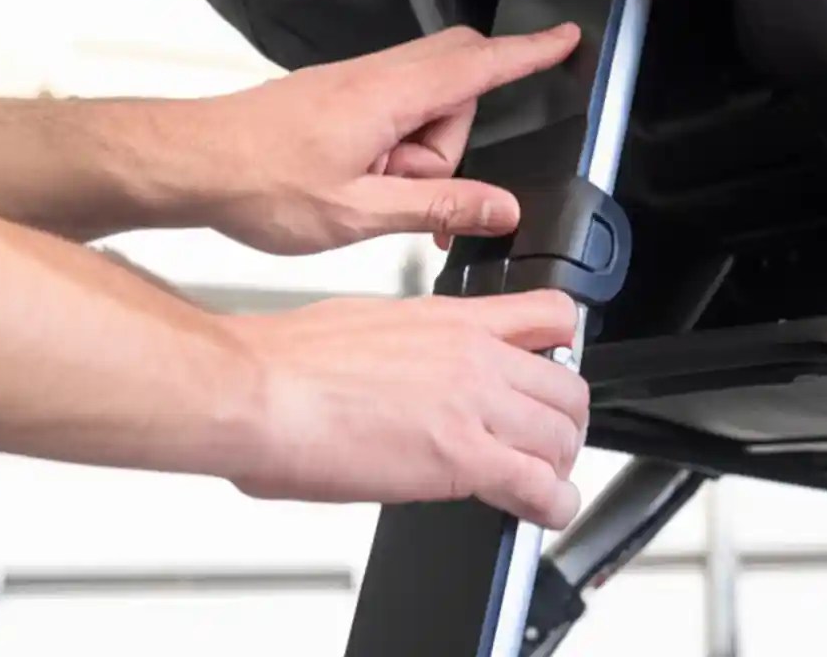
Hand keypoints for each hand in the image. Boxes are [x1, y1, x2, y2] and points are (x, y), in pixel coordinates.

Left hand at [184, 22, 581, 254]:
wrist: (187, 163)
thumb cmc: (257, 183)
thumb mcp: (358, 212)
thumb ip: (437, 209)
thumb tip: (499, 208)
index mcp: (387, 97)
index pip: (478, 65)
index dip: (528, 54)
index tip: (565, 40)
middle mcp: (373, 79)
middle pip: (454, 83)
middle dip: (454, 139)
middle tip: (422, 189)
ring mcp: (352, 86)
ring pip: (422, 104)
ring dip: (416, 155)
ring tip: (370, 196)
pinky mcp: (335, 100)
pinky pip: (390, 114)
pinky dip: (392, 153)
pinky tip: (361, 188)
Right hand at [222, 289, 589, 528]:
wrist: (258, 389)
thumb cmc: (288, 361)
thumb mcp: (369, 325)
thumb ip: (413, 346)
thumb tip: (413, 372)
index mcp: (451, 321)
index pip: (549, 316)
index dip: (563, 349)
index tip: (553, 370)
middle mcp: (473, 356)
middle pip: (568, 385)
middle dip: (564, 421)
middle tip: (544, 443)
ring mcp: (473, 406)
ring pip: (562, 435)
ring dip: (559, 464)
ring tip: (542, 482)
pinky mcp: (462, 459)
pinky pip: (538, 485)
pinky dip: (552, 504)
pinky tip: (543, 511)